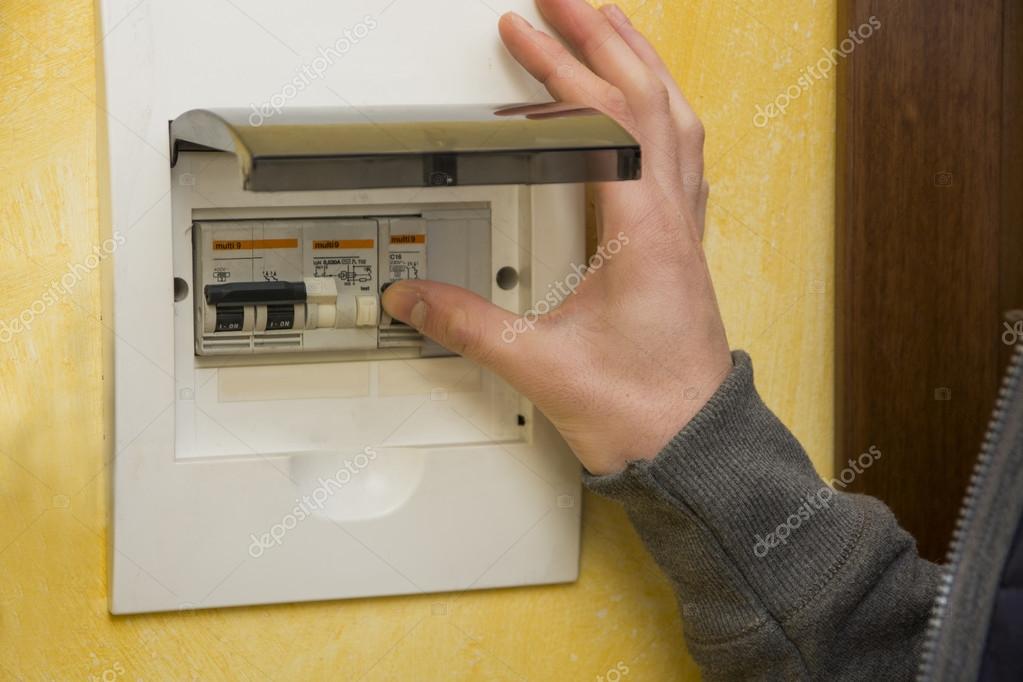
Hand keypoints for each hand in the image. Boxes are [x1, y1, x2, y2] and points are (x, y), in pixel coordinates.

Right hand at [382, 0, 731, 475]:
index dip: (562, 69)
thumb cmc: (643, 409)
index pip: (607, 121)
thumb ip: (468, 325)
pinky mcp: (681, 246)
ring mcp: (683, 230)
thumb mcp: (540, 366)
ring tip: (608, 28)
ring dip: (641, 64)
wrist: (694, 446)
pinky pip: (682, 153)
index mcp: (644, 233)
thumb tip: (415, 297)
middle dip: (603, 37)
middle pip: (650, 97)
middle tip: (564, 0)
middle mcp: (672, 220)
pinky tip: (644, 109)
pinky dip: (660, 111)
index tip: (524, 34)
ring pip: (676, 118)